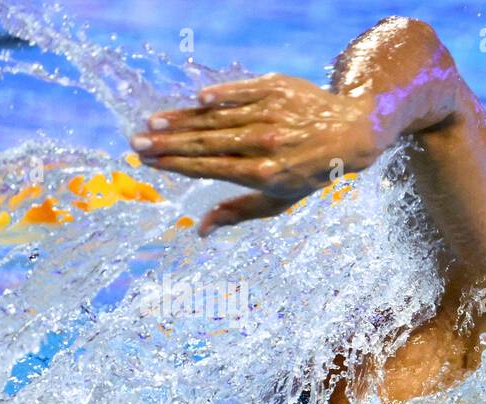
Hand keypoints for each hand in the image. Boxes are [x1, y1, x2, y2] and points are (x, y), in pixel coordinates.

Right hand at [132, 74, 380, 235]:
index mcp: (265, 174)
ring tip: (153, 122)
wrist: (349, 133)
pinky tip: (196, 100)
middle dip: (169, 144)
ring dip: (184, 119)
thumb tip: (200, 232)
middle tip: (136, 143)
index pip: (212, 168)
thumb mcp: (279, 201)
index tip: (150, 163)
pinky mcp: (276, 89)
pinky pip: (241, 92)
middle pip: (208, 143)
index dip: (178, 166)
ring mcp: (272, 115)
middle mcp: (268, 144)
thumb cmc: (307, 173)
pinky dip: (219, 95)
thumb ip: (238, 213)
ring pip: (219, 117)